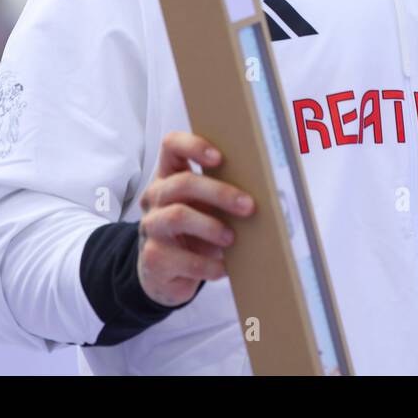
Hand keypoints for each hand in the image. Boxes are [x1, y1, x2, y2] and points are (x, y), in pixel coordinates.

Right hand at [136, 132, 256, 307]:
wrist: (164, 271)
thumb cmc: (193, 230)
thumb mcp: (204, 207)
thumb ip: (221, 194)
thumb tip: (266, 194)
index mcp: (169, 177)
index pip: (171, 146)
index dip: (193, 146)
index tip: (219, 157)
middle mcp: (155, 198)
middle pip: (182, 183)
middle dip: (219, 193)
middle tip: (248, 206)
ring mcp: (150, 228)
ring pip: (178, 217)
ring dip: (211, 227)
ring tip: (232, 238)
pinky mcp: (153, 258)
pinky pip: (182, 259)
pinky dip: (207, 264)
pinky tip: (222, 267)